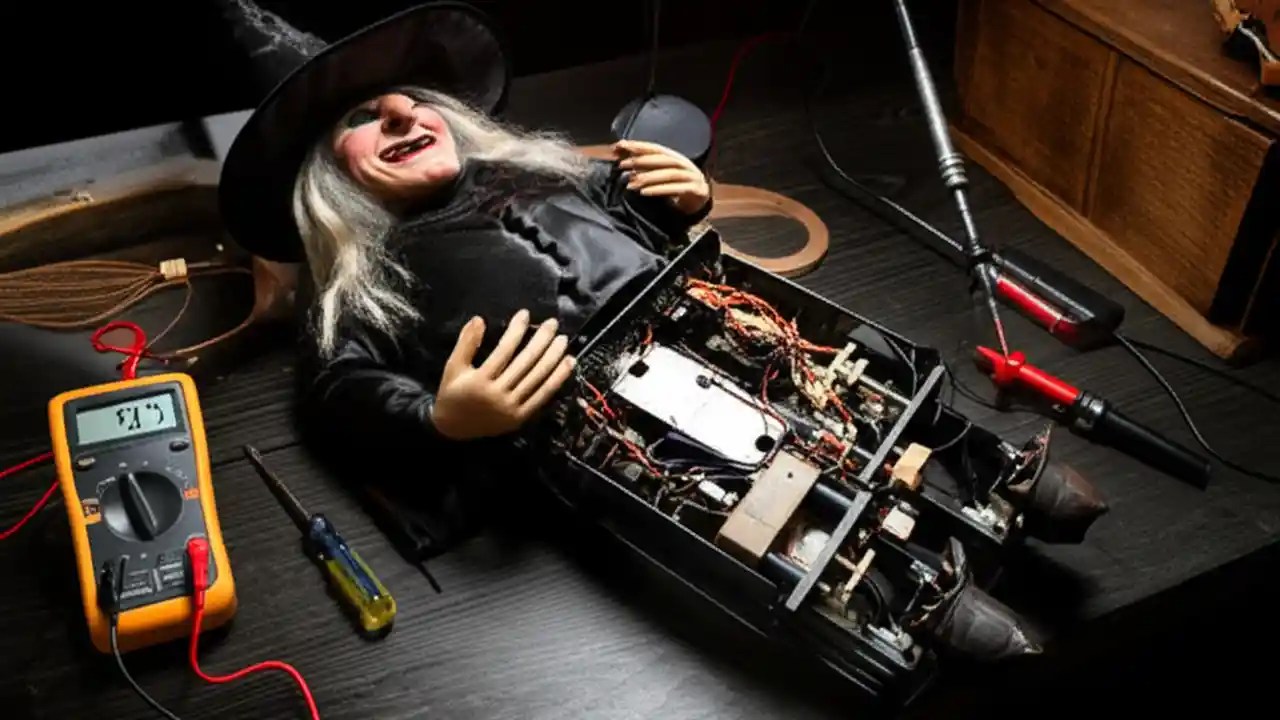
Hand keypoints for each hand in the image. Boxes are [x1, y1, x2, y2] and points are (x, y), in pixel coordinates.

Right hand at [430, 309, 575, 439]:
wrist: (452, 428)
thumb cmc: (452, 393)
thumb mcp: (453, 367)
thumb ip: (466, 343)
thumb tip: (479, 319)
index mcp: (480, 381)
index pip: (504, 350)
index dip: (516, 330)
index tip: (525, 314)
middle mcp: (497, 395)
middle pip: (525, 363)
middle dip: (541, 340)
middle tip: (552, 323)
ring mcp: (511, 407)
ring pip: (537, 378)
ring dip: (553, 357)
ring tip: (563, 339)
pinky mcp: (520, 417)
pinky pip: (543, 396)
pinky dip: (558, 379)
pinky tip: (568, 364)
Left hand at [614, 139, 710, 215]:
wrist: (700, 201)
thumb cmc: (676, 185)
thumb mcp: (660, 173)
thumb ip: (643, 164)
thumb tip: (618, 152)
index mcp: (675, 157)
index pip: (656, 148)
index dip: (639, 146)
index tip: (621, 146)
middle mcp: (684, 164)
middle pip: (662, 159)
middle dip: (641, 161)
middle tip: (622, 165)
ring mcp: (691, 176)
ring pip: (668, 174)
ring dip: (648, 178)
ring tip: (631, 183)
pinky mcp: (694, 190)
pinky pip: (676, 189)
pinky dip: (659, 190)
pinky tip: (644, 193)